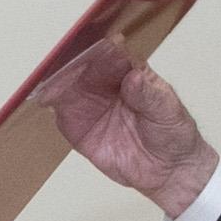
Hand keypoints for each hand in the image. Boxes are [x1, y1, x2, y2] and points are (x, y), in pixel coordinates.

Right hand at [48, 37, 217, 214]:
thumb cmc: (174, 134)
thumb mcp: (168, 110)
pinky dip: (53, 109)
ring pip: (68, 91)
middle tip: (61, 63)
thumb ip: (149, 94)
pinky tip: (47, 101)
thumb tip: (134, 76)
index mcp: (129, 73)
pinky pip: (63, 118)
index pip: (110, 56)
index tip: (90, 49)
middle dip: (71, 66)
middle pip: (83, 70)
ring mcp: (92, 108)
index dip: (98, 51)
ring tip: (50, 81)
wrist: (169, 172)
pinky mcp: (83, 132)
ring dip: (57, 84)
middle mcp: (106, 87)